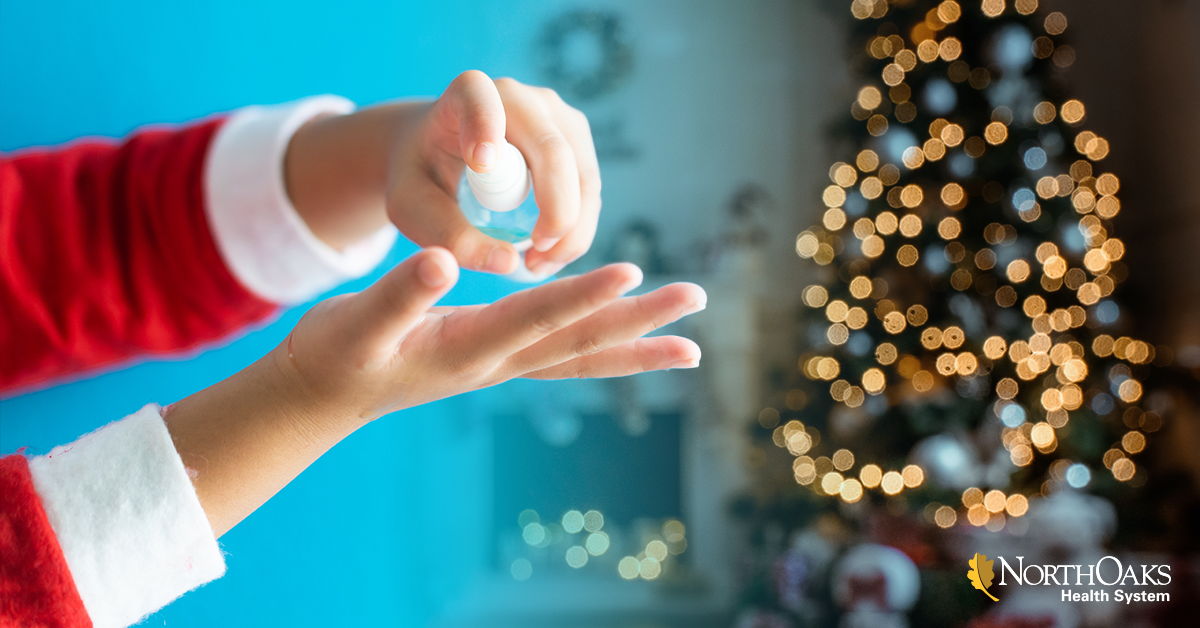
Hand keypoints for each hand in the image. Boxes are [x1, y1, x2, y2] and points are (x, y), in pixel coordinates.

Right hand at [284, 247, 701, 422]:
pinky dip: (602, 350)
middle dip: (640, 322)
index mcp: (466, 349)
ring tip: (692, 347)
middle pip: (581, 343)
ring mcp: (500, 365)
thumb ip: (398, 294)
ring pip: (581, 356)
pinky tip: (629, 342)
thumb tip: (446, 259)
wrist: (320, 396)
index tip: (630, 271)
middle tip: (696, 301)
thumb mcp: (354, 323)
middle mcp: (496, 363)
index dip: (582, 294)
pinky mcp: (495, 358)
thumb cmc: (332, 355)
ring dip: (636, 346)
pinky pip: (563, 357)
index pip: (536, 316)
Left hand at [386, 71, 599, 275]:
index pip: (480, 98)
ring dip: (571, 231)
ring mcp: (557, 117)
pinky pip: (589, 190)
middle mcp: (521, 98)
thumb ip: (446, 232)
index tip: (480, 164)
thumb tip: (508, 261)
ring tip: (536, 265)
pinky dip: (576, 229)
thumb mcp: (412, 208)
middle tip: (532, 262)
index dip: (484, 125)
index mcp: (466, 94)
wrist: (440, 157)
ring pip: (583, 176)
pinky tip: (547, 253)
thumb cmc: (421, 177)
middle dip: (555, 214)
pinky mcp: (577, 141)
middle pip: (554, 151)